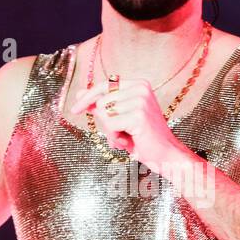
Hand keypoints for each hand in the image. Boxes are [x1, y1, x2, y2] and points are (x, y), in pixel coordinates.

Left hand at [67, 77, 189, 172]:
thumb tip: (80, 94)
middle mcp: (141, 88)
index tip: (74, 109)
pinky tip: (128, 141)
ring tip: (126, 136)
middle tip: (121, 132)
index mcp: (139, 84)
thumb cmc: (143, 138)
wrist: (165, 155)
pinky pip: (110, 125)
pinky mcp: (138, 115)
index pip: (104, 85)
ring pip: (104, 114)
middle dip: (105, 121)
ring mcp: (141, 101)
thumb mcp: (120, 118)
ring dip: (111, 131)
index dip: (87, 98)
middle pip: (101, 101)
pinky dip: (114, 137)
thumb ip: (102, 104)